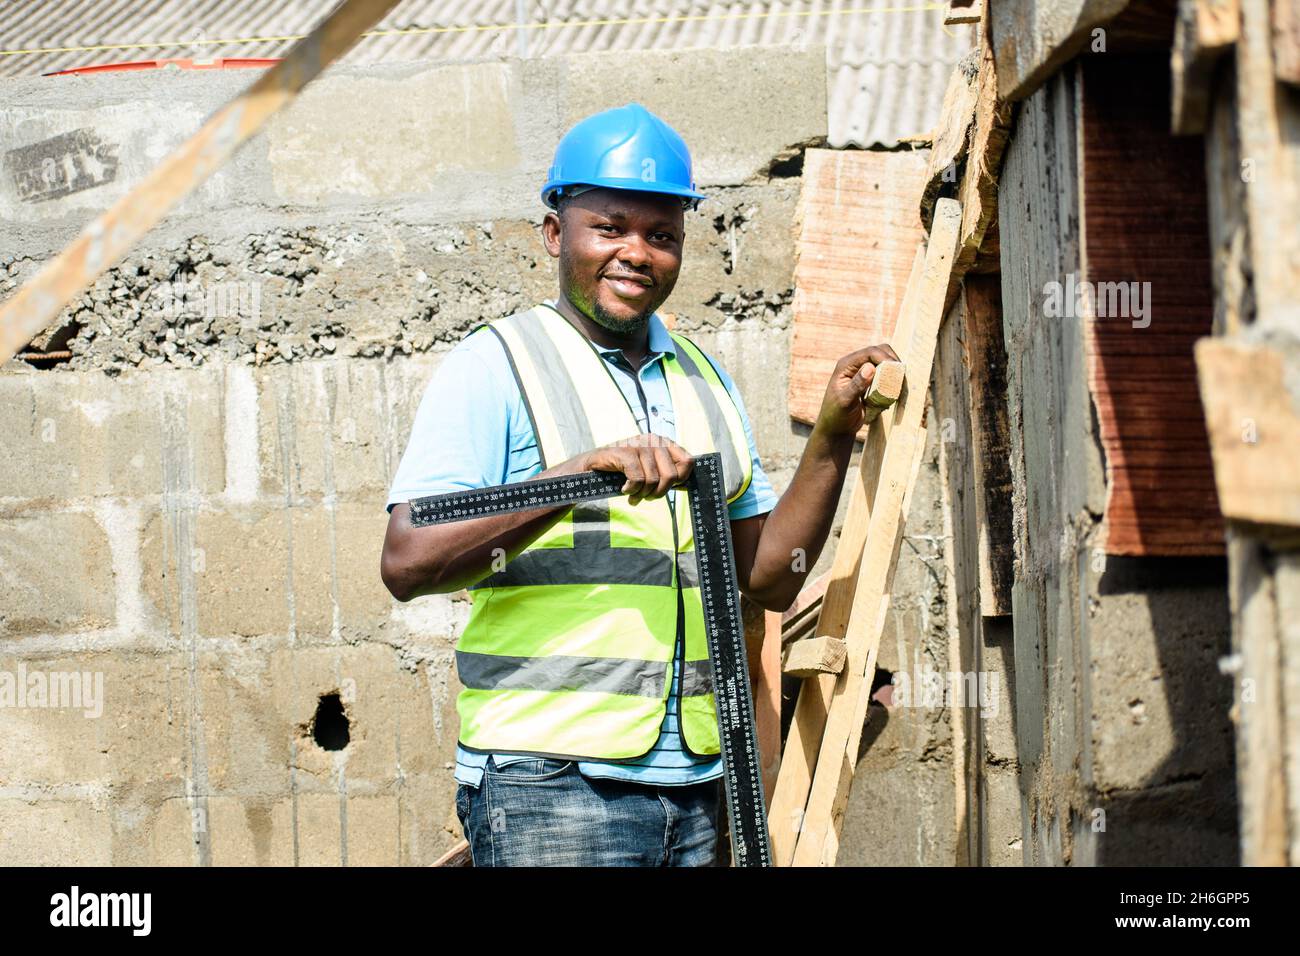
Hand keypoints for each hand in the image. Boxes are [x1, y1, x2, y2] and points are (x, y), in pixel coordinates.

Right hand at [577, 434, 694, 504]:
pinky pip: (637, 479)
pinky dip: (631, 490)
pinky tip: (624, 489)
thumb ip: (666, 472)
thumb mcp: (649, 469)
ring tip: (633, 495)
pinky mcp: (625, 452)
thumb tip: (685, 483)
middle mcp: (654, 440)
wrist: (592, 467)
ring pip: (653, 481)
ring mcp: (639, 445)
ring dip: (642, 494)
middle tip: (646, 496)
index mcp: (663, 442)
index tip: (665, 487)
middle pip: (672, 476)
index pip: (688, 461)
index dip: (680, 479)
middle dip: (658, 493)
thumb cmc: (624, 471)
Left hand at [815, 344, 901, 436]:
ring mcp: (864, 372)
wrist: (837, 428)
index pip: (870, 352)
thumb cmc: (836, 415)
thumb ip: (856, 385)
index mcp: (846, 365)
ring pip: (885, 363)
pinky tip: (895, 392)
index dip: (885, 357)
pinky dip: (894, 381)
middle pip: (880, 352)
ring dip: (895, 372)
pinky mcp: (872, 381)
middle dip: (893, 362)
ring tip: (899, 386)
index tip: (896, 370)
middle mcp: (856, 365)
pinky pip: (887, 375)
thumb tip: (870, 367)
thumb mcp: (845, 401)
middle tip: (901, 377)